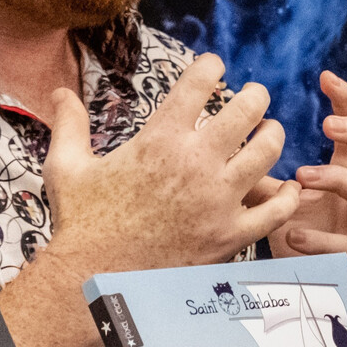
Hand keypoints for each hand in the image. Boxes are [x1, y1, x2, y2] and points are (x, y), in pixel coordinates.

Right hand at [46, 54, 301, 274]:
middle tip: (254, 96)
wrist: (94, 281)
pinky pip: (275, 210)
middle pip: (247, 110)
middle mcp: (195, 164)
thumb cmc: (80, 223)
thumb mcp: (67, 167)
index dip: (211, 65)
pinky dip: (287, 196)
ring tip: (269, 132)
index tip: (214, 65)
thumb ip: (69, 125)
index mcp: (160, 140)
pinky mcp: (230, 235)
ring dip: (273, 135)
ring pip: (267, 152)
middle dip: (255, 95)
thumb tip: (60, 92)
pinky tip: (287, 188)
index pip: (199, 83)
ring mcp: (218, 200)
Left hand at [263, 70, 346, 298]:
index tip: (325, 77)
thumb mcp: (278, 197)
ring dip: (338, 179)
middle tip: (329, 124)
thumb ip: (261, 168)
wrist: (313, 294)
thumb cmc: (297, 236)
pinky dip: (320, 239)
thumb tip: (226, 132)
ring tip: (301, 176)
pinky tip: (292, 234)